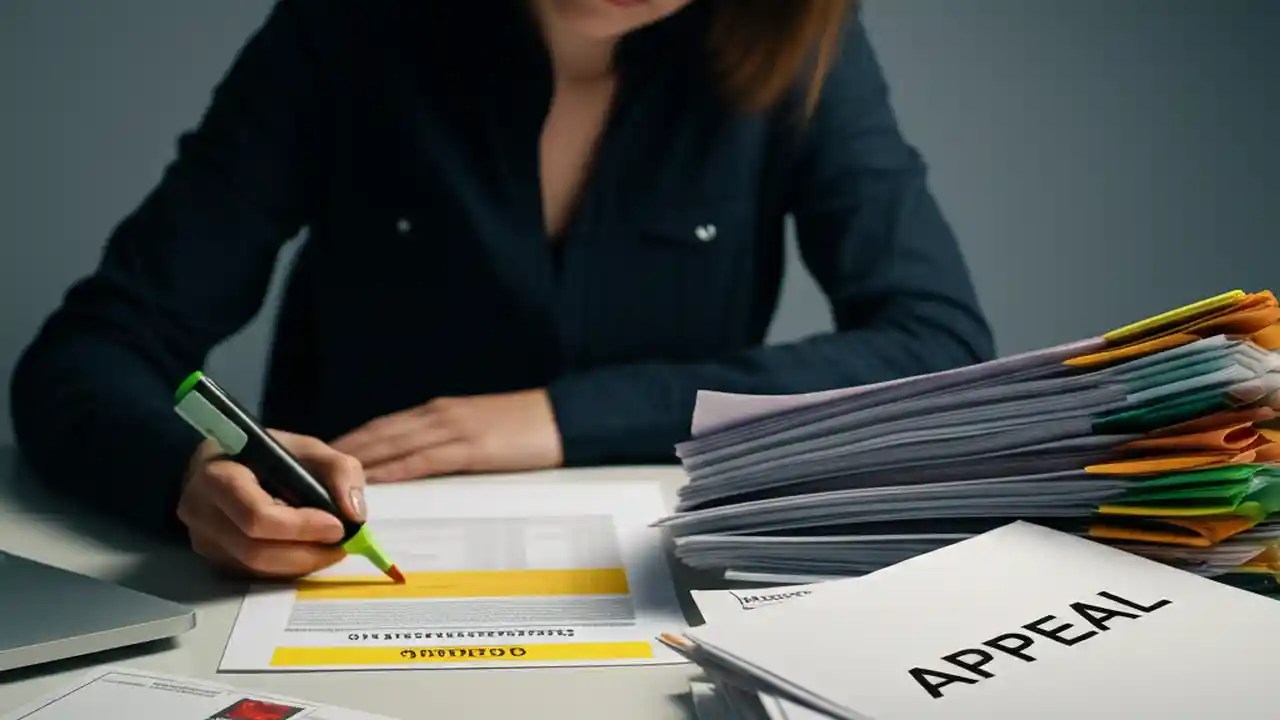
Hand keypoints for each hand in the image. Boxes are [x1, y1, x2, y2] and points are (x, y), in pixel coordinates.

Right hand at [176, 431, 365, 578]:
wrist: (229, 464)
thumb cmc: (270, 455)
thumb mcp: (309, 449)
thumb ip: (339, 471)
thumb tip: (355, 515)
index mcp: (217, 474)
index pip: (256, 515)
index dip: (300, 527)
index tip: (337, 526)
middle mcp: (200, 511)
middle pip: (255, 550)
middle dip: (306, 552)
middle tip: (341, 545)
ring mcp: (202, 540)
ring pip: (255, 568)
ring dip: (301, 564)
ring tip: (330, 549)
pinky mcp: (213, 559)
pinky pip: (253, 575)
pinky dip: (288, 568)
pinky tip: (308, 553)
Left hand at [330, 389, 563, 483]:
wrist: (564, 417)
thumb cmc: (524, 426)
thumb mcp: (477, 428)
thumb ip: (446, 441)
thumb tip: (416, 462)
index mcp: (439, 411)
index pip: (385, 426)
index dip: (352, 440)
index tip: (321, 454)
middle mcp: (438, 416)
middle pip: (380, 433)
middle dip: (343, 451)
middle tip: (307, 469)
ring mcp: (453, 430)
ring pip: (394, 445)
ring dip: (360, 463)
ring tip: (328, 479)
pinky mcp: (470, 448)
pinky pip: (424, 460)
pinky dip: (395, 471)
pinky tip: (375, 482)